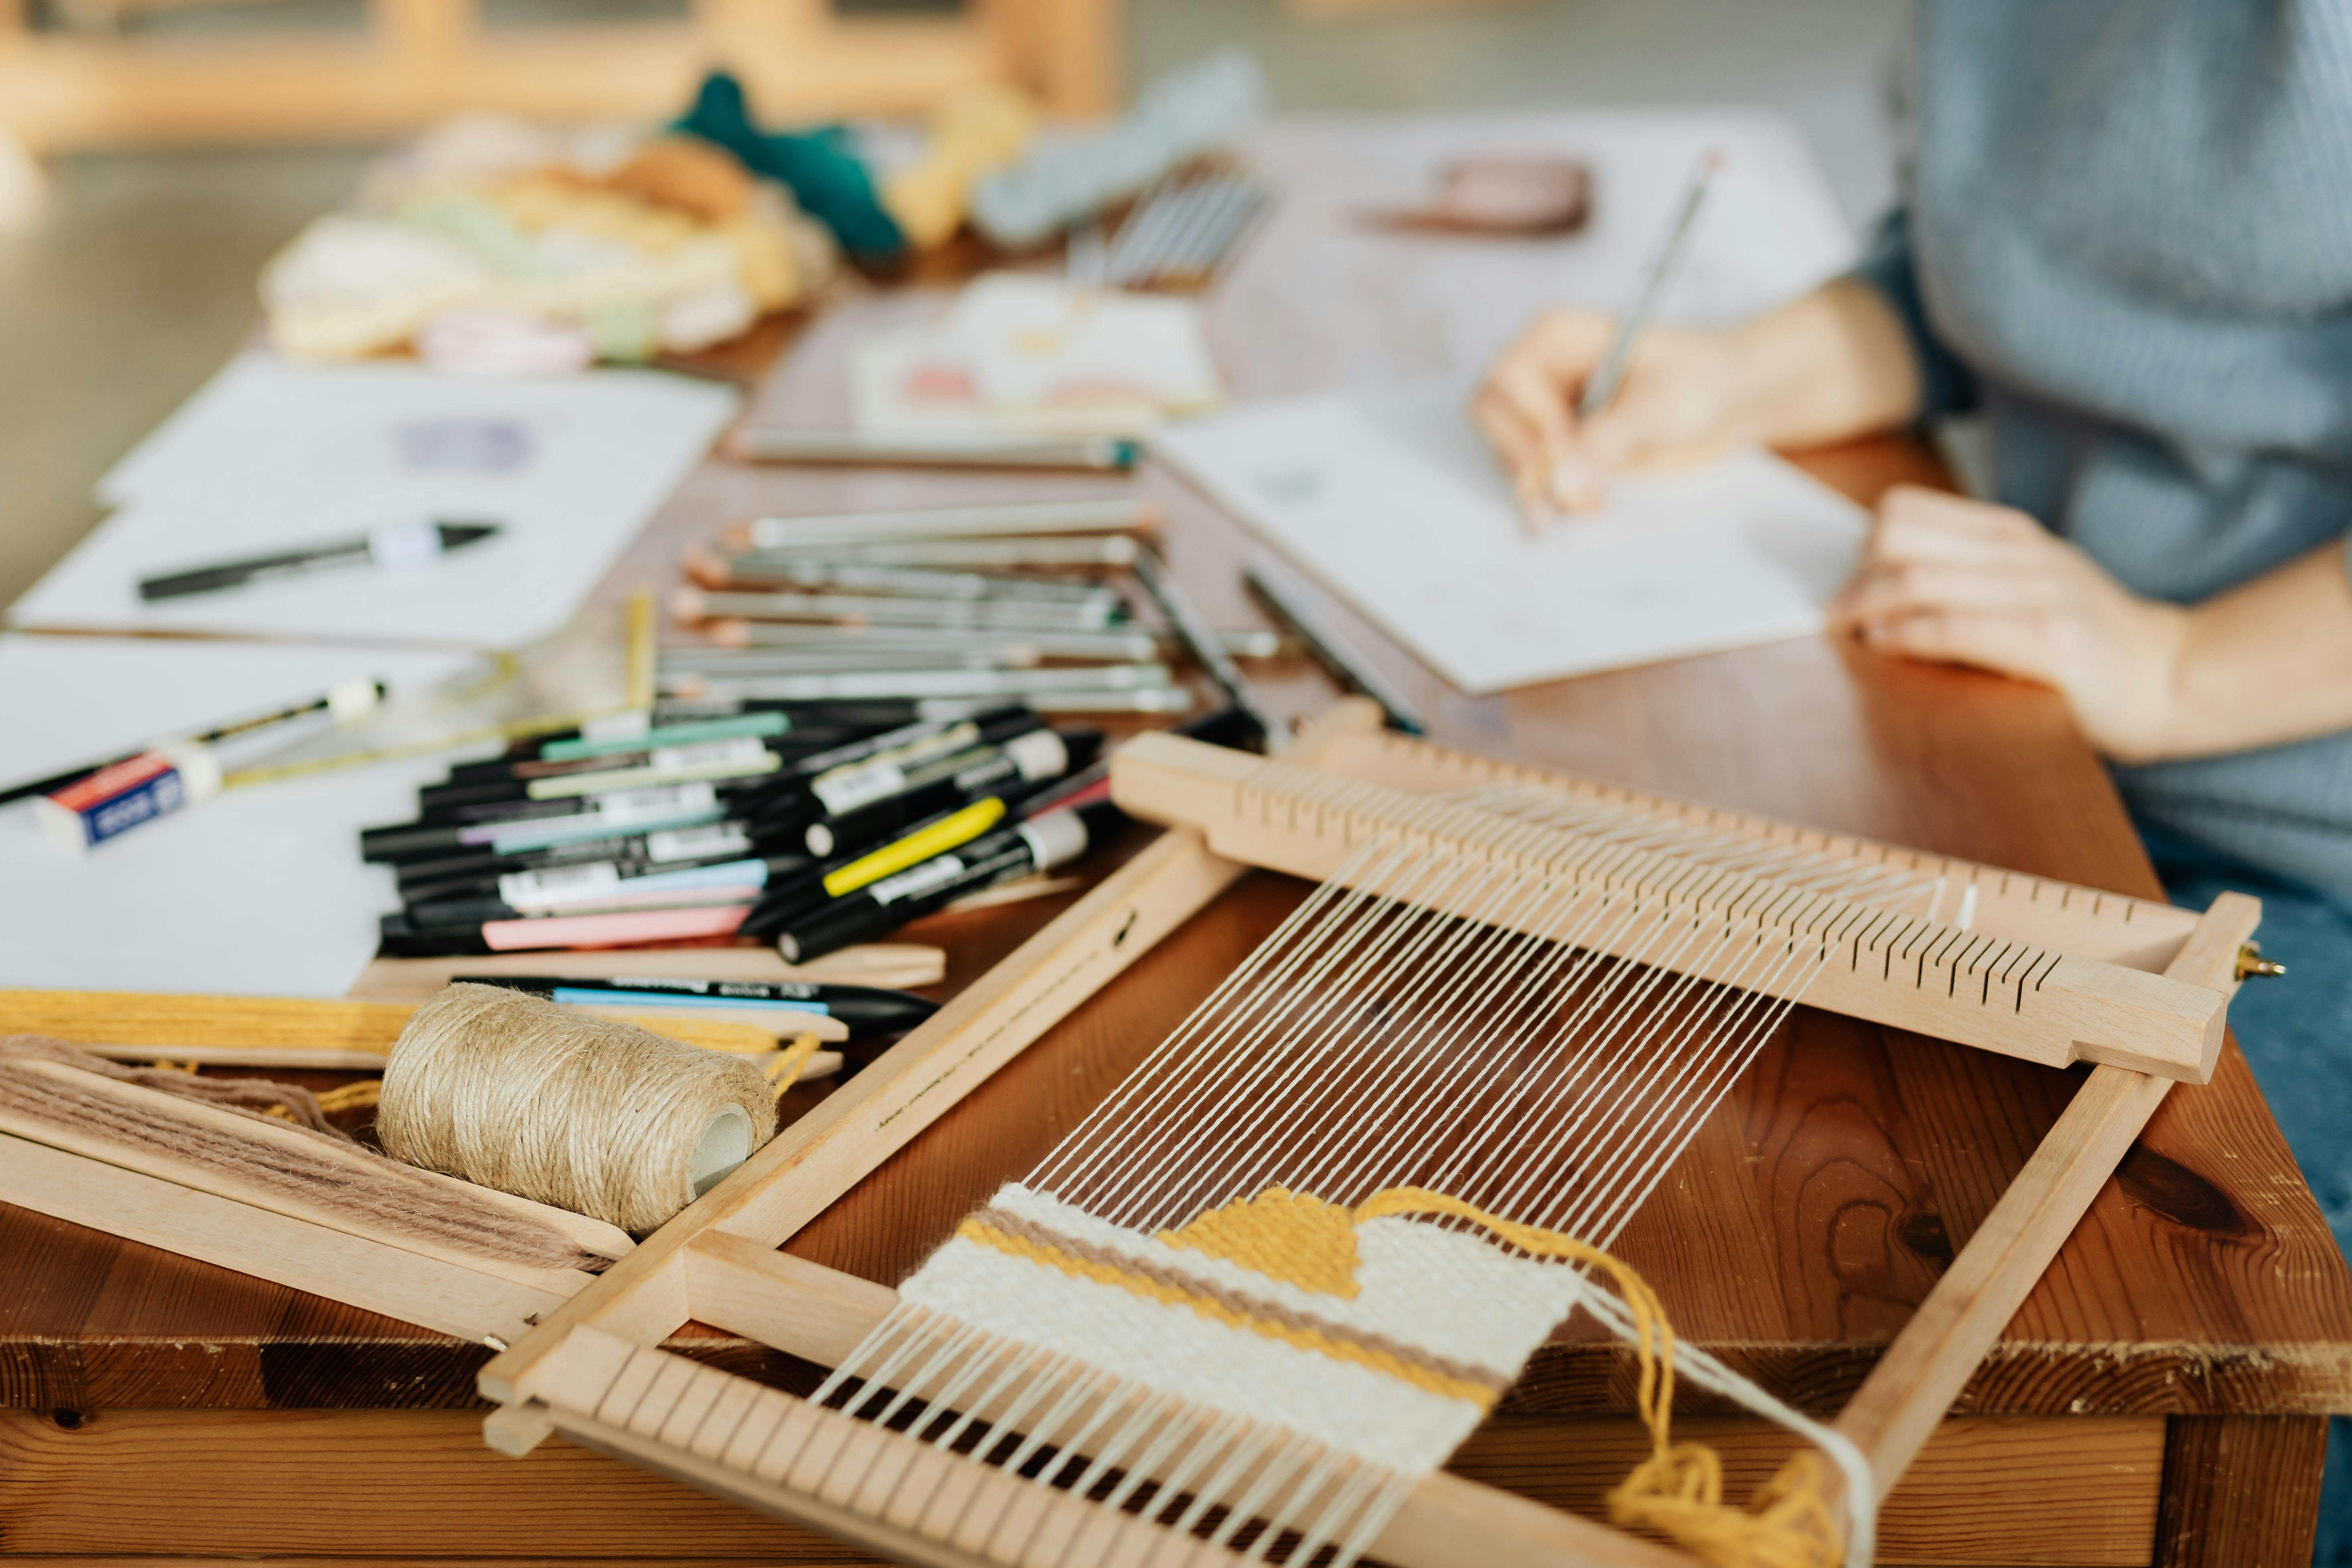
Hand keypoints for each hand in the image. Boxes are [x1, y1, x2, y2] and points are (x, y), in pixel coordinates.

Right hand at [1472, 308, 1752, 521]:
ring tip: (1590, 504)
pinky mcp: (1556, 443)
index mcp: (1557, 333)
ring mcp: (1543, 406)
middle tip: (1569, 492)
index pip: (1509, 377)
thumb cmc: (1701, 378)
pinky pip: (1531, 474)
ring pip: (1506, 450)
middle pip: (1491, 413)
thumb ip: (1608, 437)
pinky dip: (1552, 496)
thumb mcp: (1660, 404)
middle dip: (1526, 458)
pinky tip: (1587, 506)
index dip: (1530, 419)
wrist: (1729, 400)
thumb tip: (1562, 479)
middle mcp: (1540, 367)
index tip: (1566, 449)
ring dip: (1541, 485)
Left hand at [1829, 486, 2189, 760]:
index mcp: (2009, 533)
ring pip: (1915, 579)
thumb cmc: (2085, 644)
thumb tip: (1874, 588)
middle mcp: (2020, 551)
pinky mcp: (2049, 638)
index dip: (1859, 551)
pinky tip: (1889, 649)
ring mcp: (2037, 590)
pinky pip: (1952, 626)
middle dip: (1853, 581)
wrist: (2171, 678)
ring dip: (1866, 610)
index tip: (1846, 591)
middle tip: (1839, 620)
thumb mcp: (2024, 588)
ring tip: (1853, 637)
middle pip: (1895, 538)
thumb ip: (1964, 576)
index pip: (1903, 512)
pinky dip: (1906, 636)